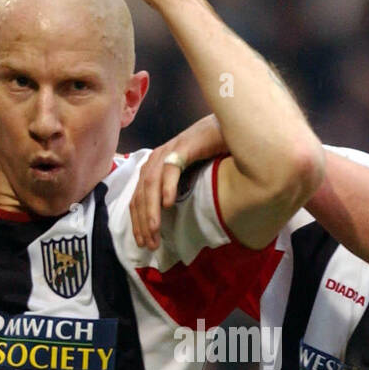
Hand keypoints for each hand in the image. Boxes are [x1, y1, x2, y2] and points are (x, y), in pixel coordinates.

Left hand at [131, 114, 227, 249]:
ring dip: (151, 210)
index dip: (138, 222)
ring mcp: (169, 150)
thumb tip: (171, 217)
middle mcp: (157, 158)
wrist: (229, 125)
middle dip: (142, 222)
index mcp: (155, 167)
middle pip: (141, 194)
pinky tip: (167, 204)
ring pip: (151, 184)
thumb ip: (178, 190)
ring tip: (155, 230)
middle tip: (149, 244)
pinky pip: (171, 169)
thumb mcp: (191, 175)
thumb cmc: (212, 152)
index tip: (143, 243)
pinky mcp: (184, 146)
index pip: (139, 198)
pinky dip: (167, 187)